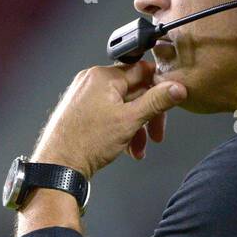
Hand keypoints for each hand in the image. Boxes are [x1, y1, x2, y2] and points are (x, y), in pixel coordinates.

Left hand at [31, 57, 186, 177]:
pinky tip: (125, 147)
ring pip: (122, 106)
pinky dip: (121, 129)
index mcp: (103, 76)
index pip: (142, 71)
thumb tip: (176, 88)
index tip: (170, 102)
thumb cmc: (86, 142)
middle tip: (156, 135)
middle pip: (133, 91)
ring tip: (138, 148)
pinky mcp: (81, 111)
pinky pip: (109, 114)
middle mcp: (92, 81)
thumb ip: (156, 102)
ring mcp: (85, 96)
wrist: (59, 165)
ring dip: (135, 127)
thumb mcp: (130, 120)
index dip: (159, 88)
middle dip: (147, 116)